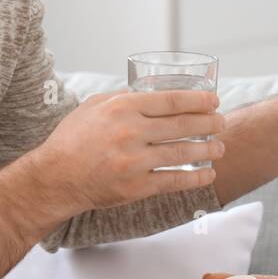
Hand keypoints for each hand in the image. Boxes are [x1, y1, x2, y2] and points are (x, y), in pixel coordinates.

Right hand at [36, 89, 225, 210]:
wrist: (55, 177)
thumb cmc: (73, 138)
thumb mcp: (95, 106)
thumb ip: (124, 97)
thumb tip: (155, 92)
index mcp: (122, 107)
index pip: (172, 100)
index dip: (199, 100)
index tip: (214, 100)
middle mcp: (131, 132)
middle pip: (183, 125)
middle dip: (209, 123)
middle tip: (222, 122)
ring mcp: (134, 161)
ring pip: (183, 153)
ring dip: (208, 150)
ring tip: (220, 147)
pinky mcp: (136, 186)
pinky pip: (174, 180)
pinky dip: (195, 177)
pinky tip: (208, 174)